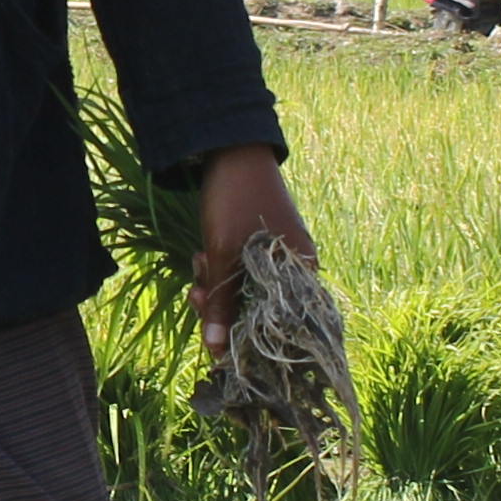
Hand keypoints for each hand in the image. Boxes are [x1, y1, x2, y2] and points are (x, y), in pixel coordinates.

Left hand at [190, 145, 316, 351]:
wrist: (231, 148)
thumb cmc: (235, 200)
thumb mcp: (223, 254)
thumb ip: (221, 302)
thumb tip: (217, 352)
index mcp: (302, 271)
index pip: (282, 326)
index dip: (250, 337)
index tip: (219, 340)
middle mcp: (297, 267)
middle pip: (261, 310)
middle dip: (224, 308)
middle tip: (197, 295)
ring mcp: (277, 256)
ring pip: (246, 292)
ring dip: (218, 287)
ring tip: (199, 263)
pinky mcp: (260, 247)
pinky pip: (242, 273)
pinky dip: (222, 271)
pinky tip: (204, 256)